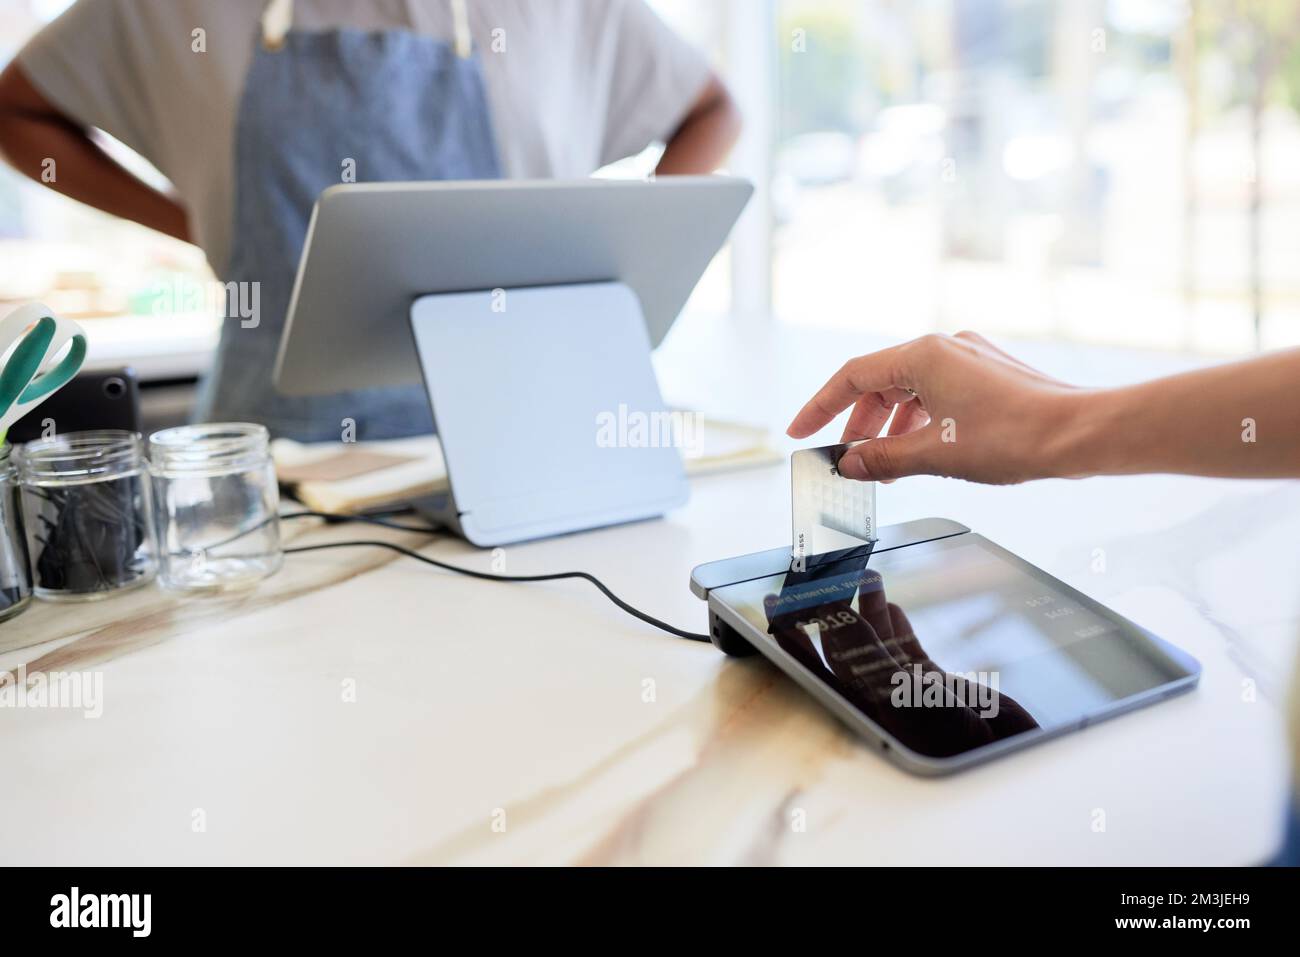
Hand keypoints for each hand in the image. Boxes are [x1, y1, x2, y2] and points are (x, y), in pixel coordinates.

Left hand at [763, 562, 1036, 756]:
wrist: (1018, 765)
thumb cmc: (969, 749)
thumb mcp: (923, 705)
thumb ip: (879, 665)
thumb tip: (839, 626)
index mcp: (868, 711)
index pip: (821, 665)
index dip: (797, 635)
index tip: (780, 602)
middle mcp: (882, 702)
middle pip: (842, 650)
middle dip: (828, 612)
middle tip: (811, 576)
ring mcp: (909, 695)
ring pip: (877, 643)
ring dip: (867, 608)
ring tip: (862, 575)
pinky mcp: (938, 690)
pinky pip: (908, 652)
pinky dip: (898, 628)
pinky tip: (890, 606)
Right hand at [787, 331, 1086, 484]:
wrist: (1079, 432)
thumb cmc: (1016, 436)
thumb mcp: (934, 453)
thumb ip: (882, 458)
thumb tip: (850, 463)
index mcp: (923, 356)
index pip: (853, 377)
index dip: (821, 406)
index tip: (801, 430)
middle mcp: (944, 348)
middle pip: (880, 383)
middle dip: (859, 425)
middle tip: (847, 460)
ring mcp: (969, 358)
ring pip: (910, 390)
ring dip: (890, 428)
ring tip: (884, 465)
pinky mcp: (988, 374)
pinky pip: (936, 394)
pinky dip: (918, 422)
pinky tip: (920, 451)